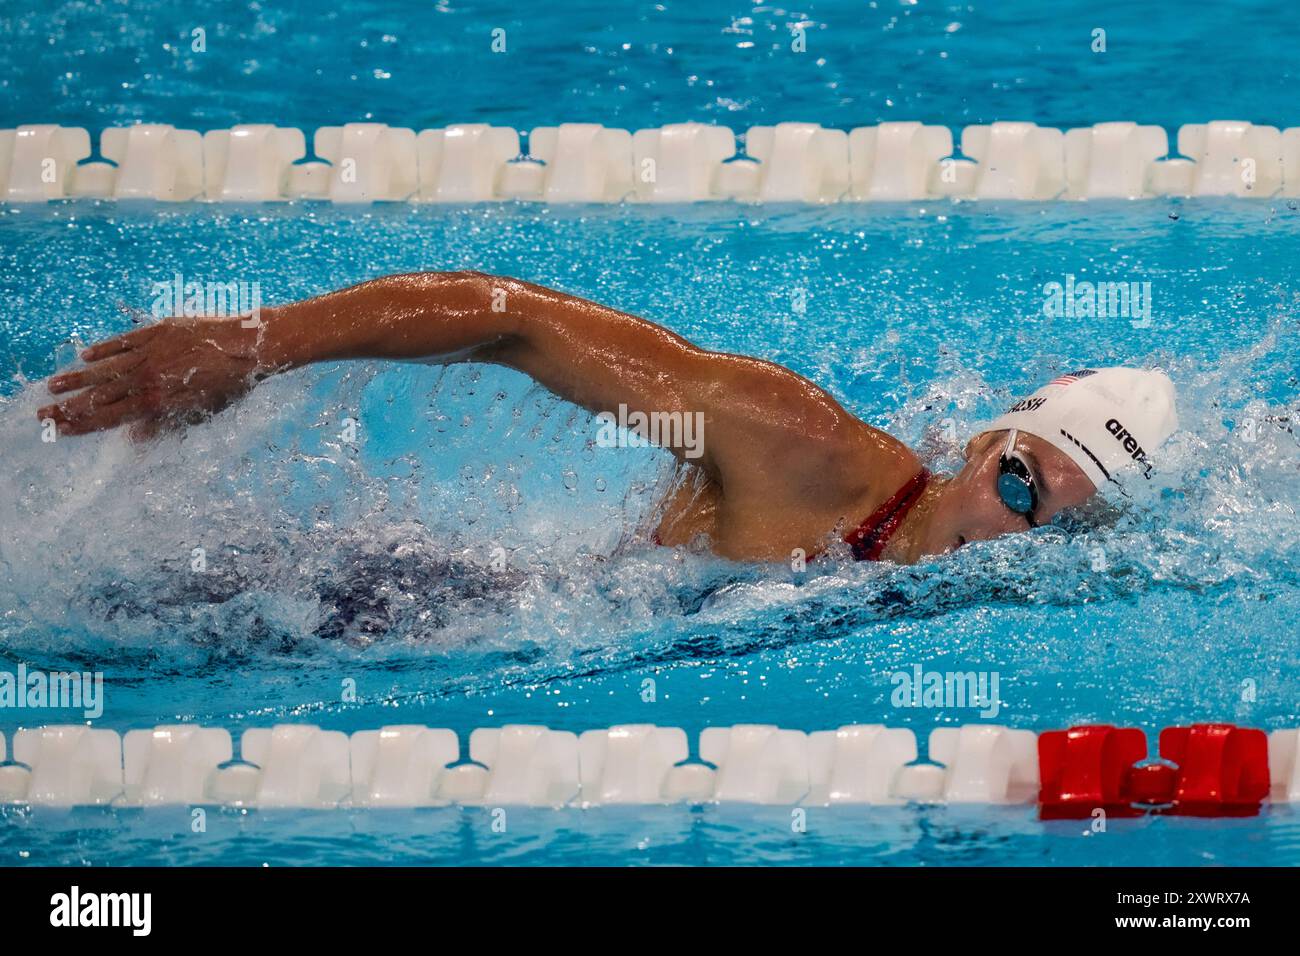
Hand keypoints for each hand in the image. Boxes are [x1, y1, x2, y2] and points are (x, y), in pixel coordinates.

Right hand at [38, 317, 264, 437]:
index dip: (83, 424)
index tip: (60, 430)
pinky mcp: (158, 331)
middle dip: (69, 406)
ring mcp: (151, 353)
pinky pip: (123, 341)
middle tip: (42, 413)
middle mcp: (149, 378)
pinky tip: (85, 356)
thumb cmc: (231, 384)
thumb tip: (135, 438)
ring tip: (53, 386)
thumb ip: (166, 424)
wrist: (251, 346)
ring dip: (77, 378)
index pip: (111, 417)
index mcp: (159, 402)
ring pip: (105, 368)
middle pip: (99, 395)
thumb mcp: (202, 413)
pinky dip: (103, 349)